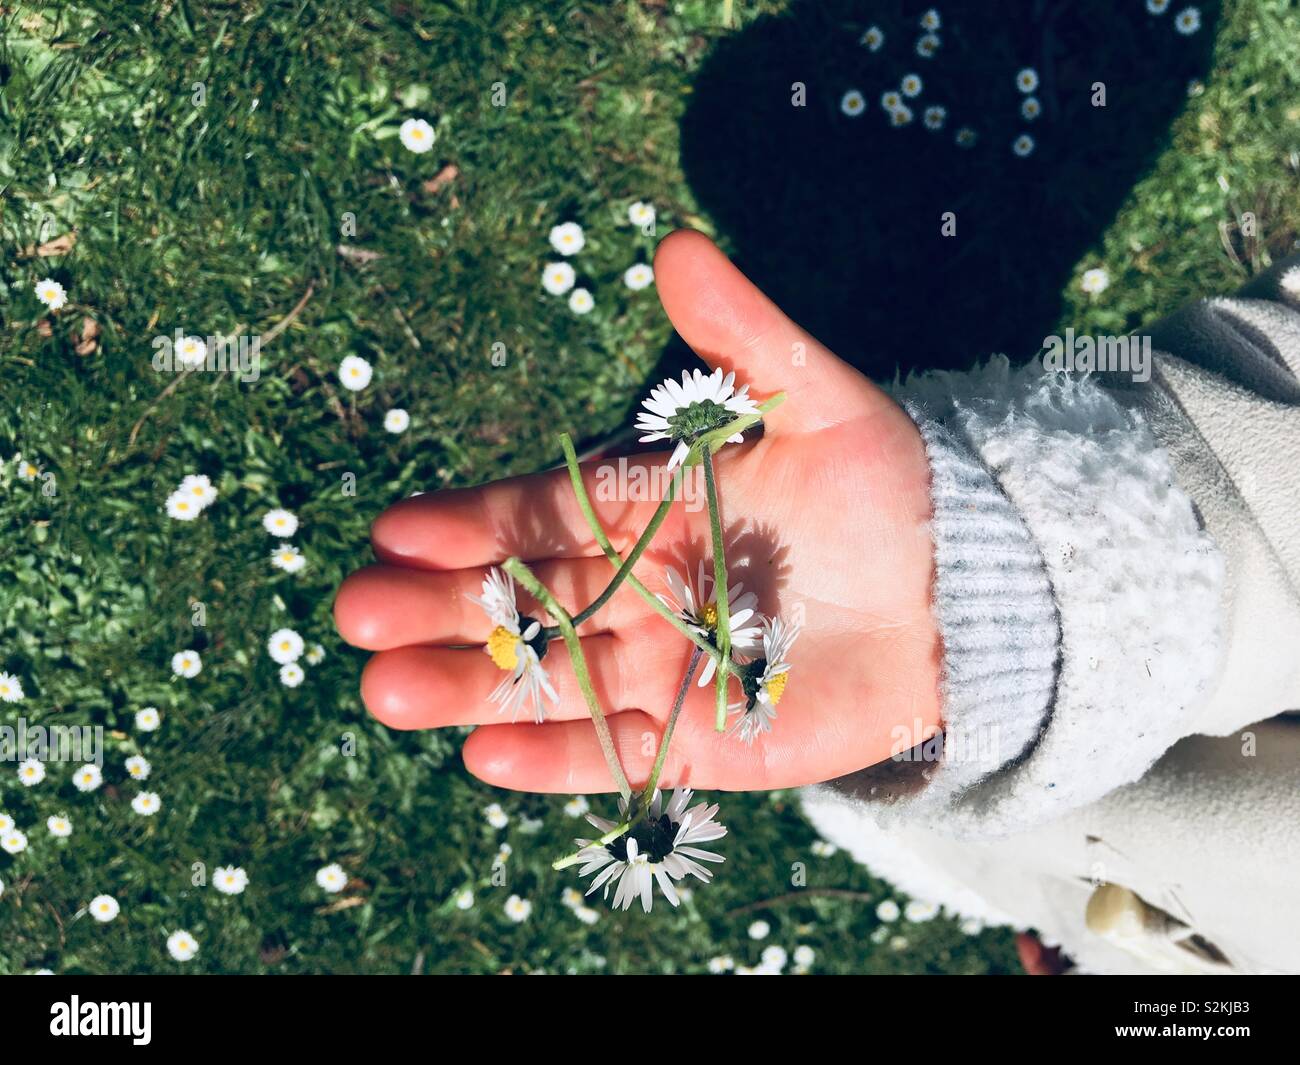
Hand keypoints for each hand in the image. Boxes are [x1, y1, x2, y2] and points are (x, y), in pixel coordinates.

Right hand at [334, 230, 940, 792]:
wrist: (959, 589)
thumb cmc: (882, 486)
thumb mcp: (814, 397)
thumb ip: (742, 335)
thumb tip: (678, 245)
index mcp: (649, 507)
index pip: (541, 514)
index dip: (472, 522)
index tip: (397, 527)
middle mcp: (639, 590)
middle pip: (522, 601)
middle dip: (440, 608)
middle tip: (356, 613)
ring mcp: (666, 668)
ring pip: (552, 678)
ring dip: (471, 687)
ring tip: (385, 693)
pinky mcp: (705, 738)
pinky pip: (622, 749)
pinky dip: (558, 756)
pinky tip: (484, 757)